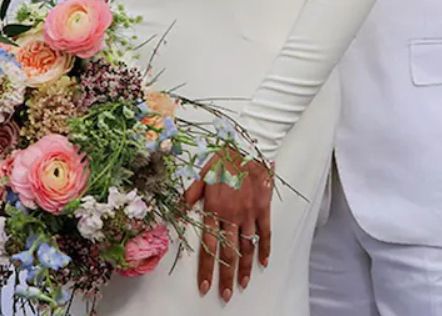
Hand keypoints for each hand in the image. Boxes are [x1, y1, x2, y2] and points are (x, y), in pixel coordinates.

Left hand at [183, 151, 272, 301]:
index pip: (209, 246)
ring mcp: (249, 214)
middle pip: (229, 253)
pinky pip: (265, 234)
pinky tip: (263, 263)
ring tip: (242, 285)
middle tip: (225, 295)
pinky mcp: (263, 209)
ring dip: (244, 269)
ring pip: (247, 248)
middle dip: (226, 276)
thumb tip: (176, 211)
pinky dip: (265, 250)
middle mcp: (231, 215)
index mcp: (214, 208)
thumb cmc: (222, 159)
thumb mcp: (201, 174)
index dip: (207, 268)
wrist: (247, 146)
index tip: (206, 286)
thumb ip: (190, 195)